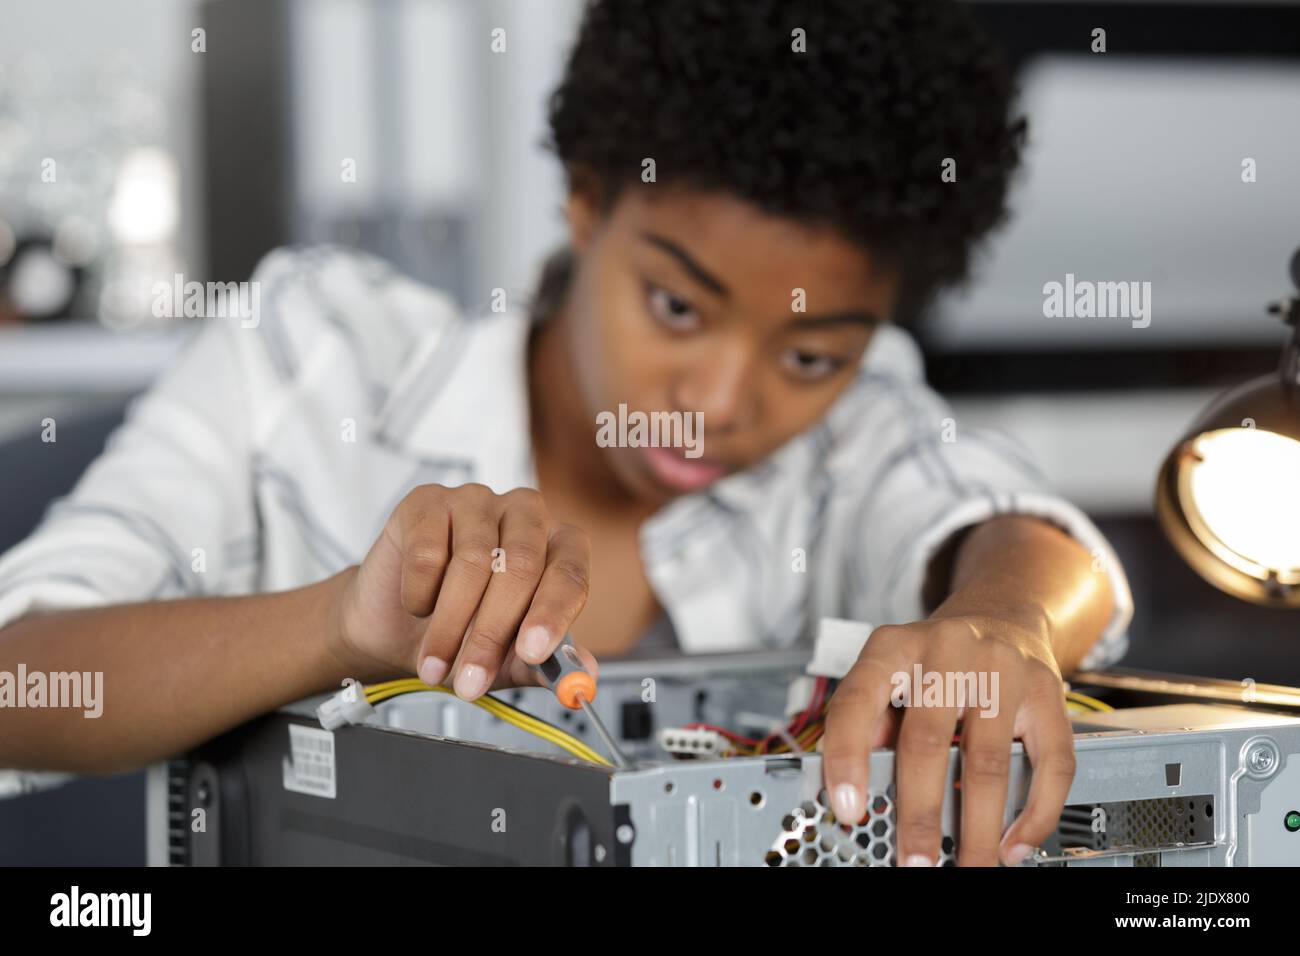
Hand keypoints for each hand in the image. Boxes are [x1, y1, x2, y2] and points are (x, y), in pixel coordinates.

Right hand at [333, 483, 595, 698]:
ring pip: (471, 562)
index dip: (552, 613)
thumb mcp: (510, 657)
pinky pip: (427, 552)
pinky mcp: (427, 501)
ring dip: (450, 625)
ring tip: (435, 666)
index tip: (533, 653)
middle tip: (471, 680)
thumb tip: (584, 675)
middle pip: (520, 565)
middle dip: (492, 632)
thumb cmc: (466, 632)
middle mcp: (523, 514)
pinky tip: (417, 608)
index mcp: (557, 545)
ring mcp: (475, 501)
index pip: (569, 571)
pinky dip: (419, 594)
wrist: (398, 626)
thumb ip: (547, 662)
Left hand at [820, 612, 1073, 866]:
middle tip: (912, 861)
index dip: (847, 757)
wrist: (1003, 615)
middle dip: (919, 814)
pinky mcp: (1048, 693)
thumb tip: (862, 793)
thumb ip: (875, 724)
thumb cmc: (938, 660)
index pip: (858, 701)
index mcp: (893, 646)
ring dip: (978, 827)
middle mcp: (947, 650)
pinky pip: (1049, 764)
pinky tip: (1014, 844)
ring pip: (988, 761)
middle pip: (926, 741)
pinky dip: (1032, 814)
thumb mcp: (893, 674)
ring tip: (969, 865)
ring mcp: (1003, 669)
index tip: (847, 808)